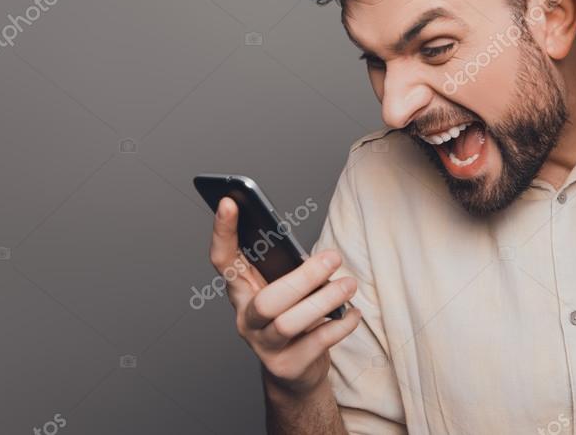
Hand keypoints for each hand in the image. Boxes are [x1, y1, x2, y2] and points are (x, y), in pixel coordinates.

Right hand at [209, 197, 361, 396]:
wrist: (295, 373)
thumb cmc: (293, 318)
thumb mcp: (287, 290)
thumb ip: (292, 271)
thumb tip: (322, 257)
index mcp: (242, 292)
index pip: (223, 260)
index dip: (222, 232)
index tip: (228, 202)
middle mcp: (246, 319)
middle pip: (266, 300)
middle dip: (303, 277)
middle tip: (334, 258)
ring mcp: (263, 346)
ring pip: (288, 322)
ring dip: (325, 300)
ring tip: (348, 285)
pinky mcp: (286, 366)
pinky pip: (316, 342)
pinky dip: (340, 324)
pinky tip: (352, 313)